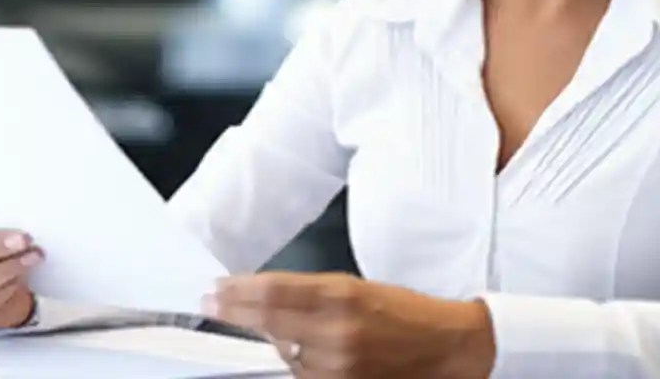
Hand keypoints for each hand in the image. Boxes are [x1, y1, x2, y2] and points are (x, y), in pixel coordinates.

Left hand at [205, 272, 495, 377]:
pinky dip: (295, 365)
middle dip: (236, 312)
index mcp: (342, 295)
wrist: (446, 349)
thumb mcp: (358, 289)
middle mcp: (336, 331)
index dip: (238, 292)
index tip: (215, 290)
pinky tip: (300, 353)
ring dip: (272, 343)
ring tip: (281, 330)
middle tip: (213, 304)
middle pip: (268, 322)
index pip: (273, 292)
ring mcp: (338, 366)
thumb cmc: (405, 314)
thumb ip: (311, 296)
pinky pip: (302, 376)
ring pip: (282, 354)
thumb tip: (263, 301)